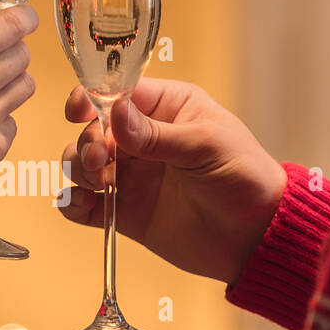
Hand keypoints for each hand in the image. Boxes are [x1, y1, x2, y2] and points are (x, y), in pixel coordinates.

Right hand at [60, 79, 286, 285]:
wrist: (256, 236)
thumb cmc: (244, 177)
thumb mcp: (206, 146)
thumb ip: (158, 134)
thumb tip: (115, 114)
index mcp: (166, 108)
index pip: (118, 93)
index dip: (91, 99)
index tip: (78, 112)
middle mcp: (143, 139)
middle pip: (92, 129)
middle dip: (87, 141)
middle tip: (100, 159)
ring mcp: (132, 176)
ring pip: (81, 164)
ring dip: (78, 169)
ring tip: (97, 180)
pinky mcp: (125, 211)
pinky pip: (84, 205)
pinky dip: (72, 204)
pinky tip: (82, 205)